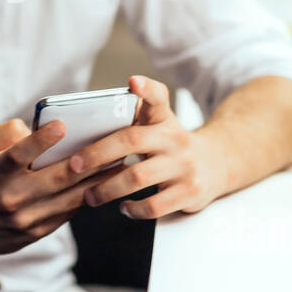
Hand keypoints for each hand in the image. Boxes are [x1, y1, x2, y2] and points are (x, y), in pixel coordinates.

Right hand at [0, 117, 116, 256]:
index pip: (17, 155)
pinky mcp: (34, 233)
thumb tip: (37, 128)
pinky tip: (100, 185)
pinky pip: (66, 213)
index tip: (62, 125)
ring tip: (118, 166)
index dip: (39, 141)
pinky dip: (84, 198)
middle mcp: (9, 197)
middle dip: (87, 162)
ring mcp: (23, 219)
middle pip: (54, 178)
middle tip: (113, 147)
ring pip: (68, 199)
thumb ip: (6, 132)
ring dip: (96, 182)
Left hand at [69, 75, 230, 219]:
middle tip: (74, 165)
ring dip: (107, 189)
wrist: (216, 164)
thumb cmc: (171, 144)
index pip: (158, 97)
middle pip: (132, 141)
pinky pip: (155, 205)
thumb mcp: (160, 122)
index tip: (133, 82)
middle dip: (98, 154)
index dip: (146, 89)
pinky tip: (124, 208)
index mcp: (164, 119)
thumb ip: (134, 114)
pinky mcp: (190, 192)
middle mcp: (175, 139)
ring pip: (138, 178)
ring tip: (90, 196)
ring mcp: (184, 166)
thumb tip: (88, 119)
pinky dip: (134, 209)